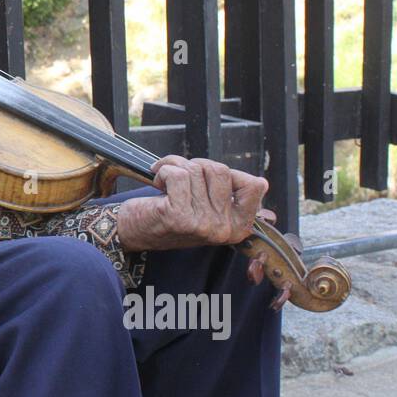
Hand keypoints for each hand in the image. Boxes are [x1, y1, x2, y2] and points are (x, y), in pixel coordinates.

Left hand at [115, 155, 273, 252]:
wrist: (135, 231)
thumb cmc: (172, 213)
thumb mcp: (208, 208)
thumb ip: (232, 195)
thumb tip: (262, 184)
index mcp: (238, 227)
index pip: (254, 185)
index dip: (228, 174)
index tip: (206, 180)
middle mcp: (224, 229)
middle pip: (220, 170)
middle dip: (196, 166)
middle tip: (180, 179)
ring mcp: (203, 225)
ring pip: (197, 170)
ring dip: (176, 166)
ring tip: (167, 182)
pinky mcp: (179, 217)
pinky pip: (178, 174)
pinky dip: (164, 170)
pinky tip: (158, 182)